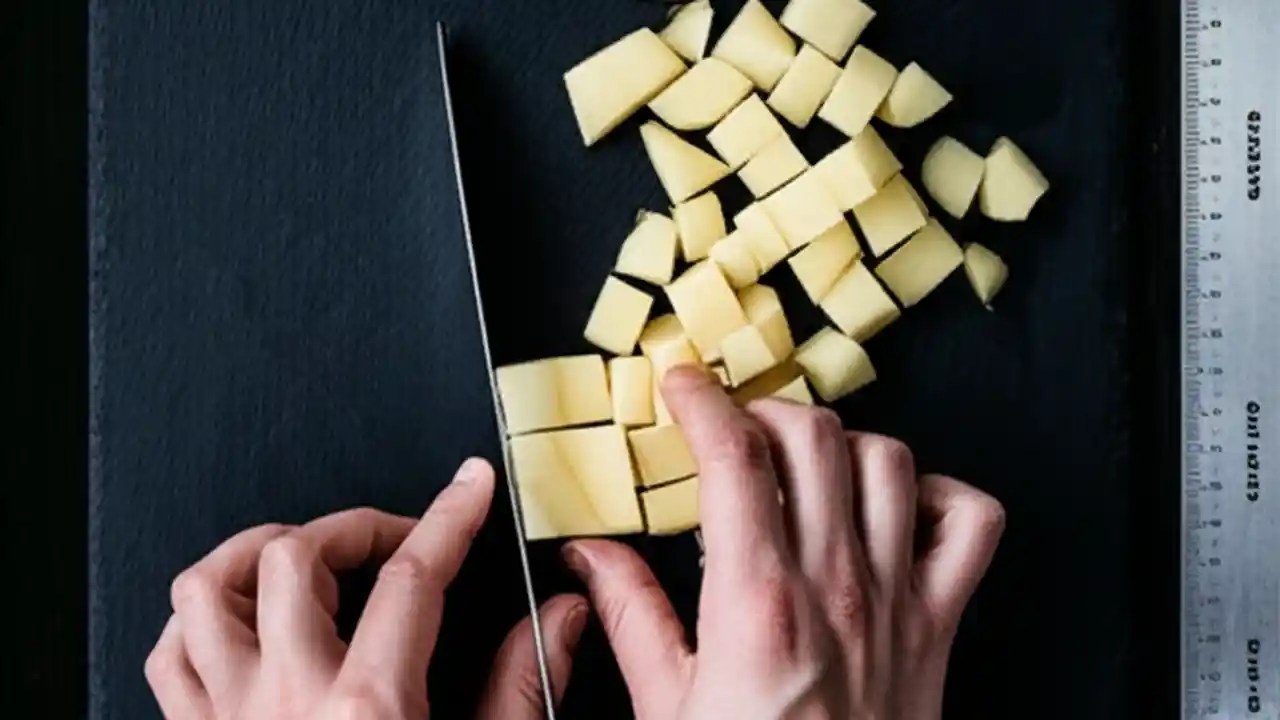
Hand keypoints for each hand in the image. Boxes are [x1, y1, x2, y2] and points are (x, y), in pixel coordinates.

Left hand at [145, 459, 586, 719]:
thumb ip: (521, 686)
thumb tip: (556, 616)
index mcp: (370, 709)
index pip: (413, 574)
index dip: (449, 515)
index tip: (469, 485)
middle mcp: (289, 701)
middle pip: (298, 556)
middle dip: (356, 525)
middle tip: (398, 539)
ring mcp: (233, 719)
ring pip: (209, 590)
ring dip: (258, 553)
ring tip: (307, 553)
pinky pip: (171, 656)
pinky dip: (202, 618)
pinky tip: (247, 621)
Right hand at [563, 367, 1004, 718]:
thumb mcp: (666, 705)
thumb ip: (632, 615)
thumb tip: (592, 553)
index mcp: (758, 604)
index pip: (735, 456)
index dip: (703, 400)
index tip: (682, 384)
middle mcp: (836, 585)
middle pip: (813, 436)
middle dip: (763, 411)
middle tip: (732, 429)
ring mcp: (897, 599)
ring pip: (889, 460)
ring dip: (841, 442)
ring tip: (803, 463)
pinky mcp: (941, 622)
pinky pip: (972, 522)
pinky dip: (938, 493)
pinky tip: (892, 505)